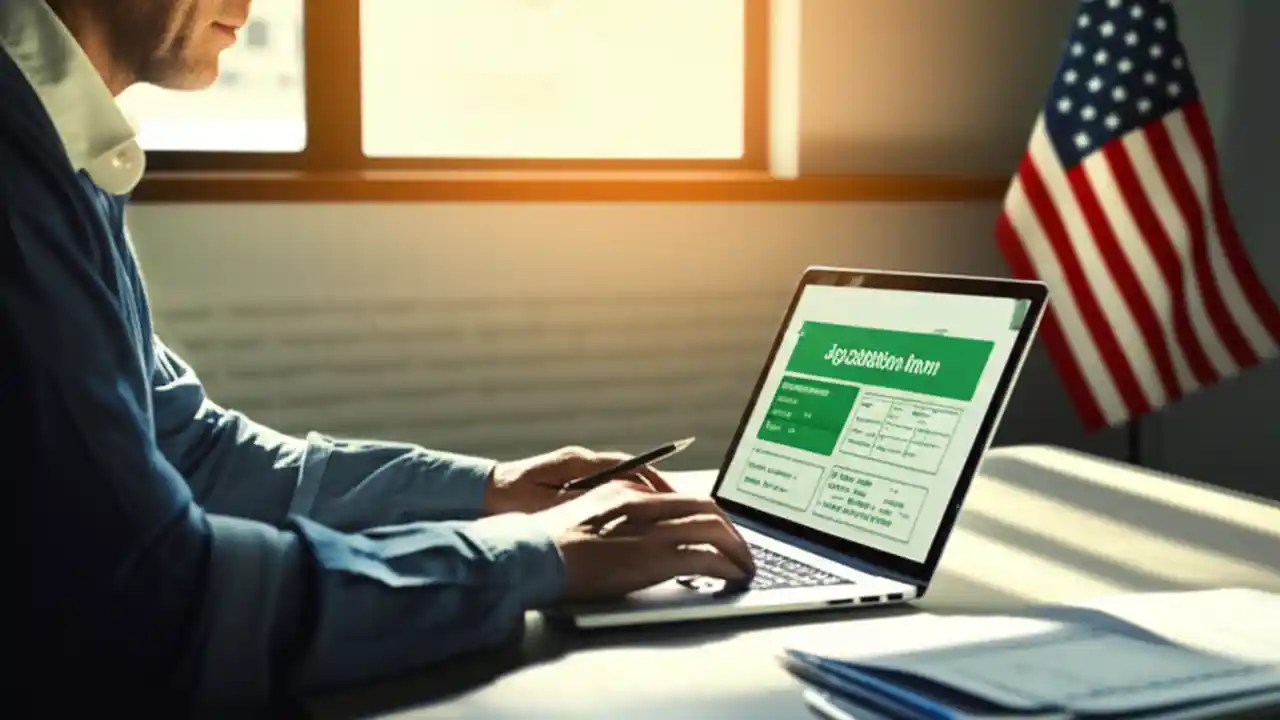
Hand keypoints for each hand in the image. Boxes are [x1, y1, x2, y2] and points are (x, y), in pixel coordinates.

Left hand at [482, 445, 673, 514]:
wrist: (483, 495)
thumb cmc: (512, 502)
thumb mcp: (548, 505)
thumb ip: (582, 500)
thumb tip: (616, 500)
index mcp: (579, 462)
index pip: (630, 468)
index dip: (656, 483)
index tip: (675, 497)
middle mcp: (582, 460)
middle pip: (631, 472)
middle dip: (656, 490)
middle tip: (679, 507)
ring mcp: (577, 468)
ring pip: (620, 480)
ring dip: (642, 496)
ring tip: (663, 514)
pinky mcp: (571, 479)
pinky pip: (607, 487)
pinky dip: (624, 500)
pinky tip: (632, 518)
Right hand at [531, 481, 756, 600]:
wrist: (532, 554)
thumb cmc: (548, 544)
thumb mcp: (586, 516)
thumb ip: (616, 518)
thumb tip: (636, 535)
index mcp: (627, 491)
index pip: (682, 496)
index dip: (708, 514)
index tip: (718, 530)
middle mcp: (644, 503)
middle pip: (706, 507)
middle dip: (730, 529)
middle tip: (740, 549)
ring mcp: (650, 529)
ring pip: (713, 528)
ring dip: (737, 549)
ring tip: (745, 566)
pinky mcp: (653, 557)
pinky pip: (705, 557)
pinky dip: (727, 566)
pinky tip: (733, 577)